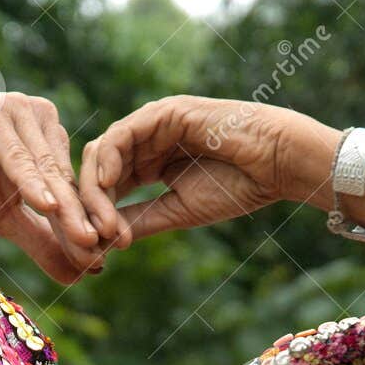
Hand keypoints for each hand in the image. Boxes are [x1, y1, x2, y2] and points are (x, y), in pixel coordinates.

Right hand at [0, 85, 104, 284]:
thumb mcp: (4, 217)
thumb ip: (42, 241)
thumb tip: (81, 277)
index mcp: (51, 142)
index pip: (74, 191)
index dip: (89, 226)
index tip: (106, 261)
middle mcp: (43, 121)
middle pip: (67, 180)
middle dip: (85, 220)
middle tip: (107, 253)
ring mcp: (20, 113)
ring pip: (47, 168)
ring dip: (65, 206)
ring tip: (84, 239)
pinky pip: (17, 154)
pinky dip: (31, 181)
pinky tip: (46, 205)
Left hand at [78, 96, 341, 246]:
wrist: (276, 163)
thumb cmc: (237, 187)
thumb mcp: (178, 211)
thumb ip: (140, 220)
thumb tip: (103, 242)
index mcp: (149, 164)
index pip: (108, 188)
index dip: (95, 218)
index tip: (93, 252)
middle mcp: (146, 142)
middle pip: (98, 171)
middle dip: (88, 207)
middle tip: (88, 240)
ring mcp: (152, 124)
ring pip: (104, 153)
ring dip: (96, 190)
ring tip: (99, 222)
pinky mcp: (163, 113)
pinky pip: (123, 134)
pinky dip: (109, 159)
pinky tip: (107, 185)